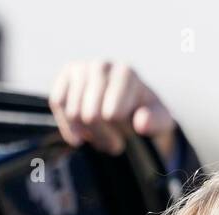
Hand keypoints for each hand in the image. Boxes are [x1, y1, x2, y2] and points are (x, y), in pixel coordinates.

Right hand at [49, 60, 176, 159]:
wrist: (131, 104)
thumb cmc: (147, 114)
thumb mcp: (161, 120)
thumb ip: (156, 121)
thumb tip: (141, 123)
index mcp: (126, 73)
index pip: (112, 114)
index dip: (119, 133)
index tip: (129, 138)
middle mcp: (101, 65)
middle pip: (91, 115)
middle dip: (104, 137)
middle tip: (116, 145)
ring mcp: (80, 68)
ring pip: (73, 112)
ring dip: (88, 135)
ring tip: (103, 139)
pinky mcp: (64, 77)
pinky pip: (57, 104)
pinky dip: (69, 127)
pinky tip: (83, 135)